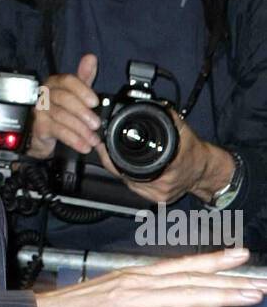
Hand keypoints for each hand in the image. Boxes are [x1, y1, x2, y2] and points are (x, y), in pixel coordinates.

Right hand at [29, 53, 100, 158]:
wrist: (42, 133)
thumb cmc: (59, 109)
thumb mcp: (74, 93)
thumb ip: (83, 77)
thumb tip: (91, 58)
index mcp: (55, 83)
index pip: (67, 80)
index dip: (81, 90)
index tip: (95, 101)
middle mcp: (45, 94)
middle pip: (63, 98)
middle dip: (82, 112)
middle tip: (96, 124)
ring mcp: (40, 110)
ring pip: (61, 116)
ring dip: (80, 129)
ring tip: (93, 139)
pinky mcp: (39, 126)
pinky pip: (57, 131)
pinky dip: (73, 139)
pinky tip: (83, 145)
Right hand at [35, 247, 264, 306]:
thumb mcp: (103, 304)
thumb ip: (131, 304)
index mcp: (130, 279)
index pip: (180, 267)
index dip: (212, 261)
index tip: (240, 256)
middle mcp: (134, 284)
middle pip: (189, 279)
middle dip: (228, 279)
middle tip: (259, 280)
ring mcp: (129, 301)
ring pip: (184, 296)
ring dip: (221, 295)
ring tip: (249, 295)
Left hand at [96, 114, 234, 204]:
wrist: (205, 170)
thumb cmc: (194, 150)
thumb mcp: (181, 129)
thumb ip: (165, 116)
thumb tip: (148, 105)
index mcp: (166, 165)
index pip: (127, 164)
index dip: (109, 155)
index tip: (100, 145)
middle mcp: (161, 183)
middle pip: (124, 175)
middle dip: (112, 160)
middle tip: (104, 147)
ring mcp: (159, 194)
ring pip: (128, 183)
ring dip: (121, 170)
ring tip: (115, 156)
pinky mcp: (158, 200)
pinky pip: (137, 189)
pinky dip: (131, 178)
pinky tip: (129, 168)